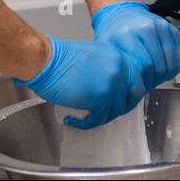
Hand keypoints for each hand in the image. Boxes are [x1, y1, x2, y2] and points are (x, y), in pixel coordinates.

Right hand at [13, 35, 147, 128]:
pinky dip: (83, 123)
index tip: (116, 102)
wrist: (45, 60)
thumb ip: (105, 70)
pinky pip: (97, 119)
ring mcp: (112, 83)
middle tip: (103, 113)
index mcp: (117, 56)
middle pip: (133, 95)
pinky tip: (71, 119)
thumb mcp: (92, 57)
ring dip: (98, 117)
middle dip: (121, 107)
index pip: (134, 79)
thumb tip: (108, 89)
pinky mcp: (100, 97)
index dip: (127, 93)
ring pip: (115, 111)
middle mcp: (119, 68)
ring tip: (82, 117)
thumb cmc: (58, 59)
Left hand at [91, 0, 179, 89]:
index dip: (144, 81)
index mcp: (127, 34)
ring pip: (171, 62)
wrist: (121, 12)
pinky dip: (173, 67)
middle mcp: (146, 28)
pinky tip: (163, 70)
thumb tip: (130, 91)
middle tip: (147, 85)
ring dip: (164, 75)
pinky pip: (178, 56)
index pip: (144, 65)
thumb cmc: (113, 32)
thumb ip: (118, 67)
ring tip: (154, 78)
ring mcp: (161, 27)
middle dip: (154, 80)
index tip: (139, 87)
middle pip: (159, 65)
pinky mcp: (171, 29)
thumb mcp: (108, 50)